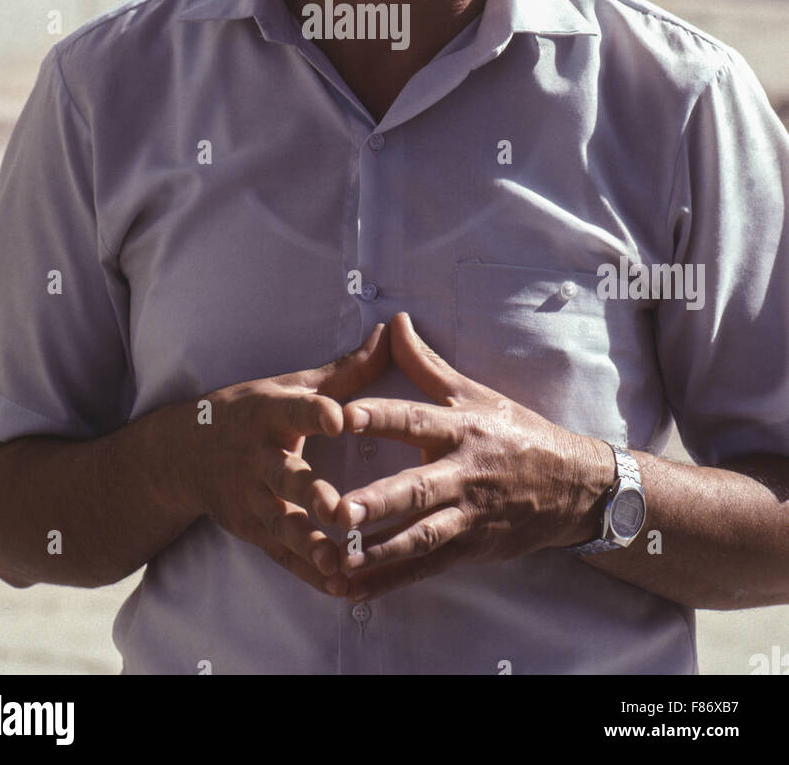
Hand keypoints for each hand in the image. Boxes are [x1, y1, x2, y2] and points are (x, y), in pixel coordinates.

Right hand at [192, 323, 389, 595]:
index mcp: (269, 415)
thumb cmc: (249, 413)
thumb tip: (390, 333)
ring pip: (281, 524)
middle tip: (338, 510)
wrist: (182, 456)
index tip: (338, 419)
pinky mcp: (253, 530)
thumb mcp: (289, 386)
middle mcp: (258, 458)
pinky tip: (338, 586)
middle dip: (310, 495)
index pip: (293, 410)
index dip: (314, 413)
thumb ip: (344, 371)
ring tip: (338, 562)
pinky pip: (282, 556)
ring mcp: (252, 499)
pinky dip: (308, 572)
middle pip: (285, 477)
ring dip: (308, 544)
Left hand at [334, 313, 612, 600]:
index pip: (415, 419)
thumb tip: (393, 322)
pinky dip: (388, 581)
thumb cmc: (514, 434)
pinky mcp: (468, 549)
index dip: (380, 416)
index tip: (343, 415)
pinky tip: (351, 589)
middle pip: (416, 489)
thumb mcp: (474, 393)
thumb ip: (426, 363)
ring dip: (378, 551)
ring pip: (419, 537)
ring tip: (337, 559)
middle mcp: (462, 474)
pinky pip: (423, 568)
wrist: (573, 487)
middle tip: (338, 510)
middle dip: (378, 502)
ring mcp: (466, 516)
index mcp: (460, 429)